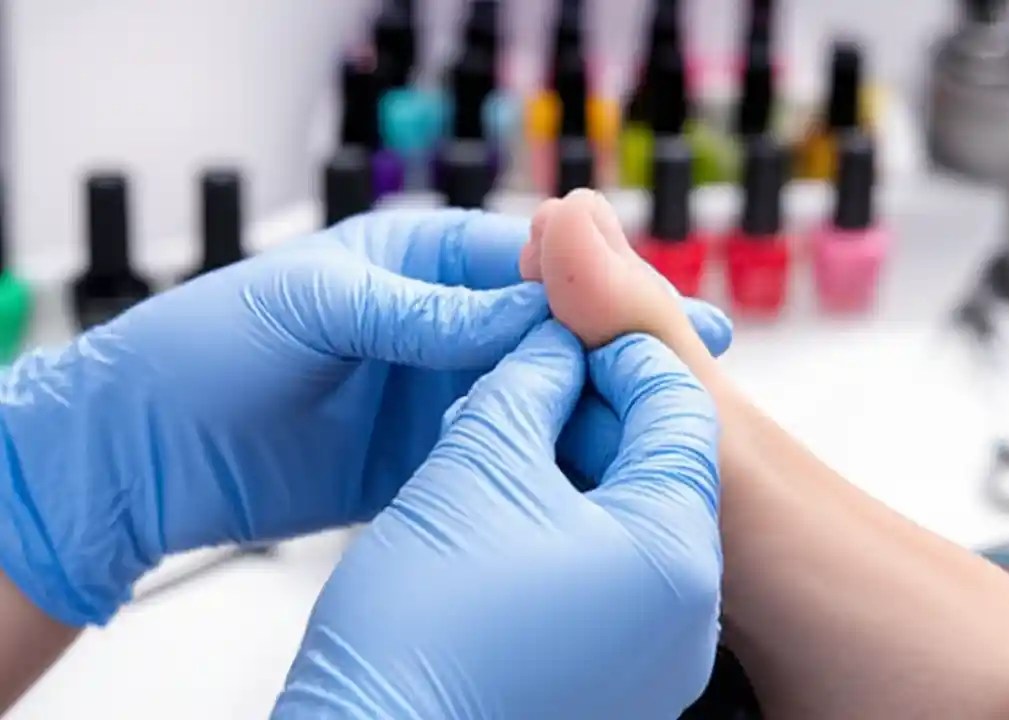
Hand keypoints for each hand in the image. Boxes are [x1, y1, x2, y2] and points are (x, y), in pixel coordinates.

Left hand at [0, 209, 730, 626]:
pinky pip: (502, 453)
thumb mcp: (314, 309)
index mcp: (411, 261)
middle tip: (693, 368)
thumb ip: (420, 311)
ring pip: (535, 395)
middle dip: (615, 348)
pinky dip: (547, 462)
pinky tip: (596, 473)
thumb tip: (523, 310)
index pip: (523, 263)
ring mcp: (435, 393)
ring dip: (592, 409)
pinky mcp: (427, 457)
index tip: (656, 310)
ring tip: (660, 428)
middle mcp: (435, 325)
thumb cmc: (201, 351)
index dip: (594, 287)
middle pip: (546, 331)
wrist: (141, 456)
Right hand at [274, 321, 721, 719]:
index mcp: (674, 554)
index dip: (616, 350)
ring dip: (577, 464)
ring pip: (632, 519)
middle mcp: (685, 615)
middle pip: (659, 465)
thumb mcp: (478, 466)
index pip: (678, 408)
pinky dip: (571, 526)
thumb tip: (554, 344)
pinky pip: (613, 576)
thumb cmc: (418, 635)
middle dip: (595, 408)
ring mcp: (654, 656)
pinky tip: (510, 504)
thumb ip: (531, 381)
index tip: (568, 328)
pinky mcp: (615, 680)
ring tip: (509, 435)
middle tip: (535, 375)